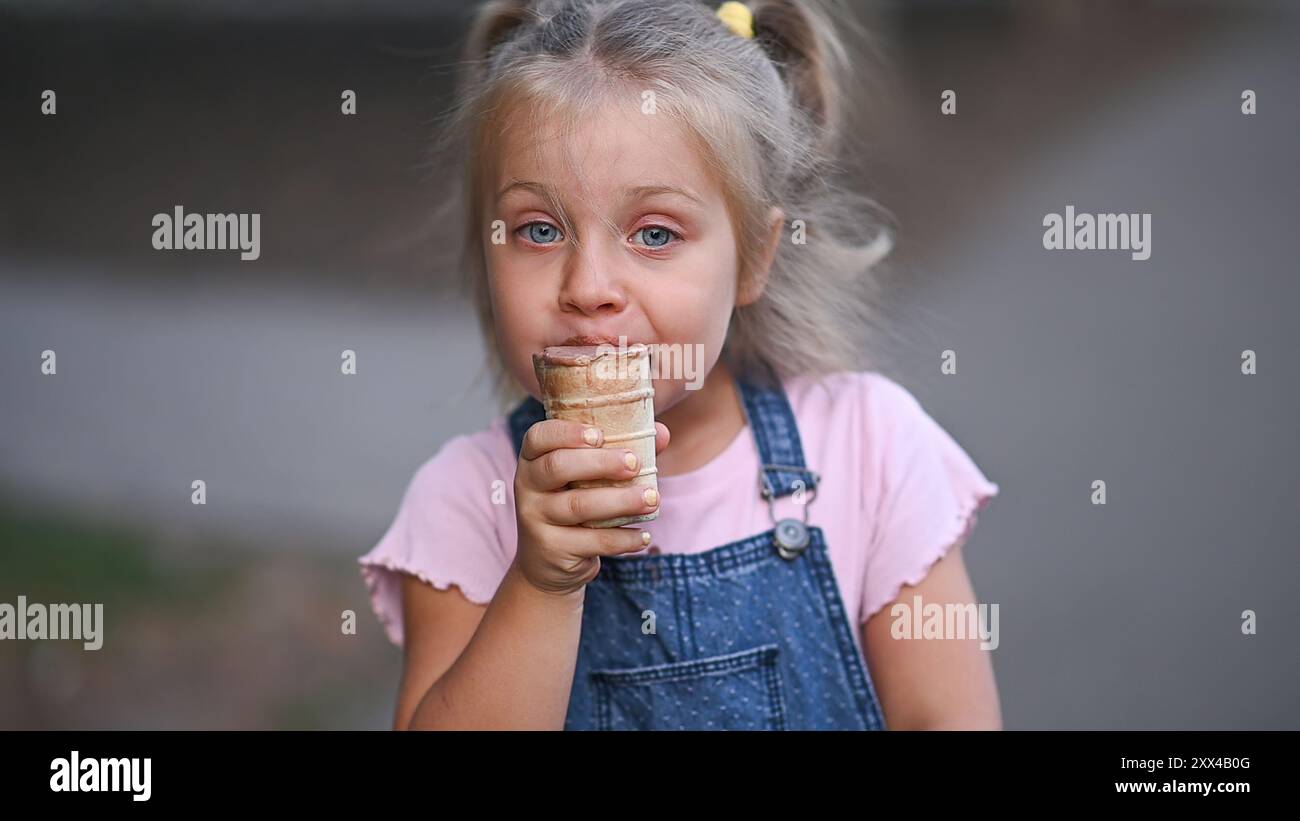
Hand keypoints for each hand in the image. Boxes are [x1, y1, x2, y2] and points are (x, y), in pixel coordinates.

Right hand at [512, 419, 670, 596]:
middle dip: (601, 463)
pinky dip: (622, 539)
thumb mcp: (588, 478)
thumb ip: (622, 452)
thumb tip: (662, 434)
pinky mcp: (552, 549)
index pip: (539, 437)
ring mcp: (535, 519)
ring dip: (621, 501)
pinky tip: (643, 536)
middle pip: (558, 467)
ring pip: (579, 506)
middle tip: (635, 464)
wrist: (548, 563)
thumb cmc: (575, 503)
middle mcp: (527, 487)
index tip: (600, 434)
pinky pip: (592, 541)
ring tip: (653, 499)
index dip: (567, 433)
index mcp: (533, 460)